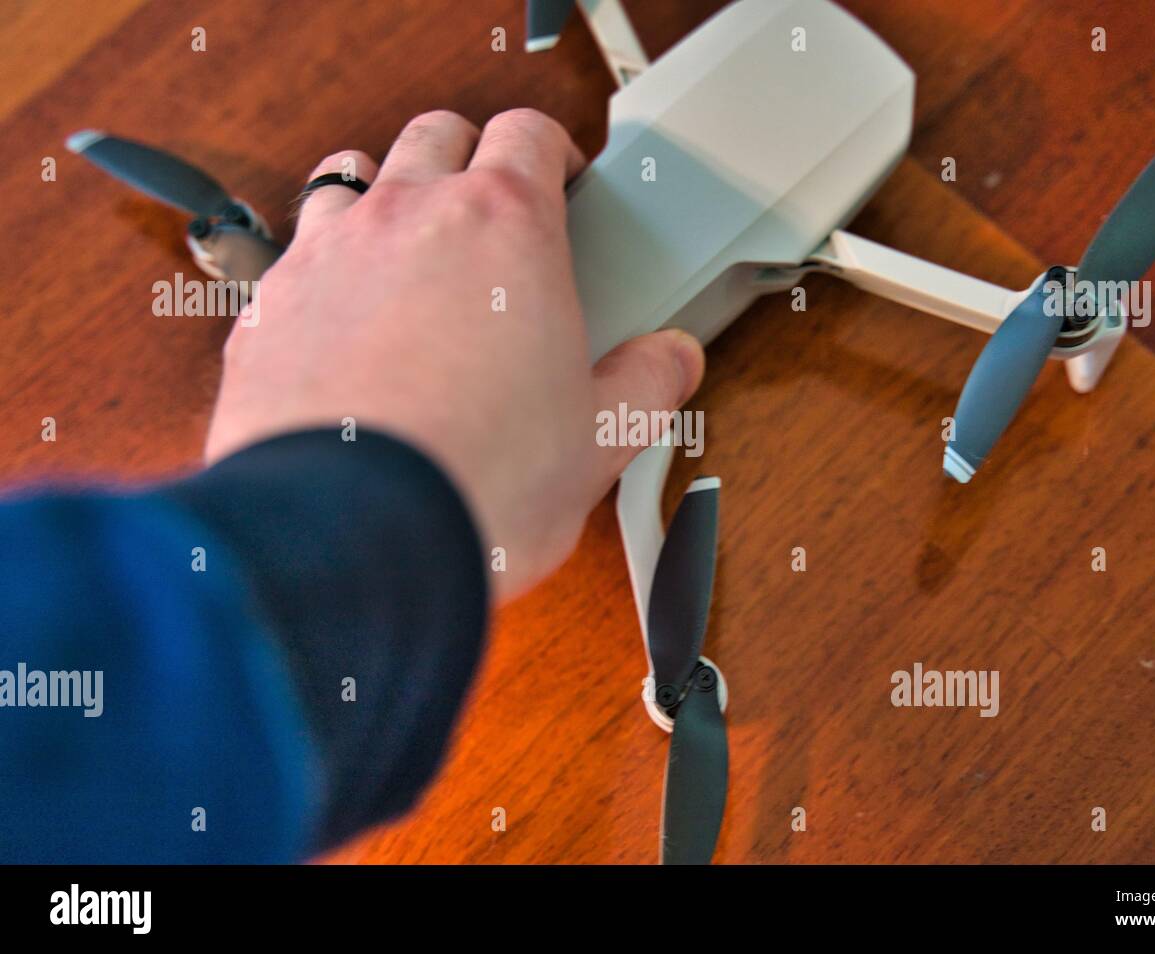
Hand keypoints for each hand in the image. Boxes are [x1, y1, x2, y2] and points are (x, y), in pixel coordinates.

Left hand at [205, 109, 704, 602]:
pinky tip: (339, 322)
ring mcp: (327, 253)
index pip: (529, 133)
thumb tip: (669, 361)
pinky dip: (321, 269)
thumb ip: (646, 385)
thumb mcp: (599, 441)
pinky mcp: (265, 308)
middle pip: (436, 133)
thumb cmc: (477, 480)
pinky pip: (291, 255)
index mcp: (505, 227)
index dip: (551, 151)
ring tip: (405, 249)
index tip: (561, 184)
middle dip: (467, 156)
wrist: (352, 535)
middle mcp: (408, 216)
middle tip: (490, 210)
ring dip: (381, 193)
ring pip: (349, 174)